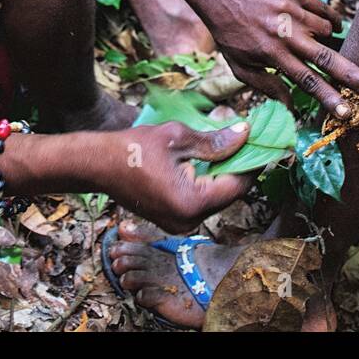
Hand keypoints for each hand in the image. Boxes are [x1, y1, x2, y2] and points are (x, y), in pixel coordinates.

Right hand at [102, 122, 253, 232]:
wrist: (97, 166)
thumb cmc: (132, 149)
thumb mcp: (176, 137)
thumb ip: (214, 141)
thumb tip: (244, 134)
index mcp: (191, 203)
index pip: (237, 185)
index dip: (252, 162)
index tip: (261, 142)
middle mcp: (188, 221)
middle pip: (228, 194)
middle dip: (237, 166)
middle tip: (243, 139)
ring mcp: (180, 224)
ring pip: (216, 198)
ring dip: (223, 173)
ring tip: (226, 145)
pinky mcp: (173, 220)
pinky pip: (201, 202)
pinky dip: (208, 182)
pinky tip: (208, 160)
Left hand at [198, 0, 358, 117]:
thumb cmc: (231, 36)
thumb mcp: (240, 67)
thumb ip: (267, 86)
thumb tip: (291, 108)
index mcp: (272, 55)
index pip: (306, 81)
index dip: (328, 98)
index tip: (347, 112)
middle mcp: (285, 34)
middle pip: (325, 58)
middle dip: (351, 74)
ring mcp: (291, 11)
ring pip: (325, 31)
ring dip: (327, 40)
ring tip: (313, 42)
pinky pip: (323, 9)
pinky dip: (329, 19)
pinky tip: (329, 26)